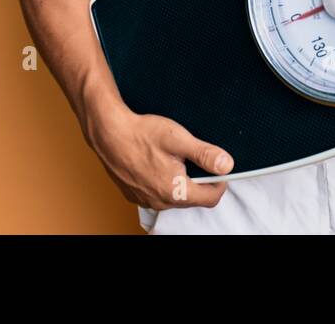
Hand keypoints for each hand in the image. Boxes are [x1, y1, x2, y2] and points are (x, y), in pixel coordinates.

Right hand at [82, 99, 233, 209]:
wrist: (108, 132)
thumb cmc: (141, 134)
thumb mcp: (179, 139)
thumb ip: (205, 154)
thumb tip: (227, 165)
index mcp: (175, 190)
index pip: (211, 199)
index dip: (219, 183)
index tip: (218, 168)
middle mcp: (160, 201)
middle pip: (193, 198)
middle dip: (199, 181)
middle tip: (194, 157)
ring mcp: (145, 200)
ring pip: (174, 196)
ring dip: (180, 181)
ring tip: (174, 158)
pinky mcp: (134, 195)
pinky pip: (157, 194)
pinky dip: (162, 182)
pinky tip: (157, 162)